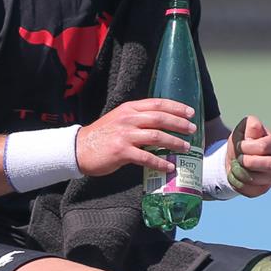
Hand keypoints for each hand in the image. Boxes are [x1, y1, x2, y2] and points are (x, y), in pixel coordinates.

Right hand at [75, 98, 197, 176]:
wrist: (78, 148)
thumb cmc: (101, 135)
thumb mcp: (119, 119)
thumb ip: (137, 118)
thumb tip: (161, 123)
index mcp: (129, 108)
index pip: (157, 104)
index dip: (176, 107)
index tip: (190, 112)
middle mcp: (128, 119)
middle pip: (160, 118)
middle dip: (180, 124)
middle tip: (192, 130)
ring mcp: (125, 135)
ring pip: (156, 136)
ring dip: (174, 142)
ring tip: (185, 148)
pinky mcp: (121, 152)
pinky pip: (146, 157)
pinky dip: (160, 162)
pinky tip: (169, 166)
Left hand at [226, 115, 270, 196]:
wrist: (234, 160)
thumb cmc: (241, 142)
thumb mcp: (243, 129)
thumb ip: (251, 125)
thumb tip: (256, 127)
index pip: (264, 147)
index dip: (246, 146)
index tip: (240, 145)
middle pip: (269, 165)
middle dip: (247, 161)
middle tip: (239, 158)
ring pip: (257, 180)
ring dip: (240, 172)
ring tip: (236, 166)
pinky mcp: (264, 189)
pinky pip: (252, 191)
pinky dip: (239, 184)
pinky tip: (236, 176)